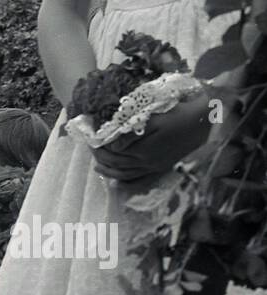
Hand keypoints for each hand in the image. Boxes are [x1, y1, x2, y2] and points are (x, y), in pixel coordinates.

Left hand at [92, 94, 212, 186]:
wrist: (204, 121)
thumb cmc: (178, 114)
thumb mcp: (154, 119)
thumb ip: (131, 133)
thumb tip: (112, 144)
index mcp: (142, 151)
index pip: (112, 153)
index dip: (98, 147)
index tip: (90, 139)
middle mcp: (146, 163)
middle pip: (115, 164)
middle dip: (100, 157)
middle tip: (90, 149)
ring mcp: (153, 167)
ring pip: (124, 174)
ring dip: (108, 170)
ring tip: (97, 165)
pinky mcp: (160, 168)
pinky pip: (137, 179)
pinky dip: (123, 180)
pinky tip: (116, 179)